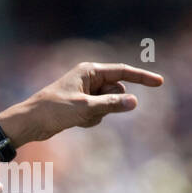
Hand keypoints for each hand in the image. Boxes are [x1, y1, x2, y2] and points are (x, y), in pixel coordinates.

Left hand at [23, 62, 163, 140]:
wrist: (32, 121)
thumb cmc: (55, 109)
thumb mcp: (86, 108)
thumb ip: (111, 104)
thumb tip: (135, 102)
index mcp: (90, 71)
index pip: (123, 72)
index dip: (142, 78)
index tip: (160, 82)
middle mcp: (89, 78)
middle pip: (117, 91)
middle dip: (111, 105)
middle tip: (91, 110)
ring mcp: (86, 91)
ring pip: (108, 104)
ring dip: (100, 114)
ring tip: (80, 116)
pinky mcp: (83, 103)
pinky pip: (99, 113)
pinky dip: (92, 119)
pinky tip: (76, 121)